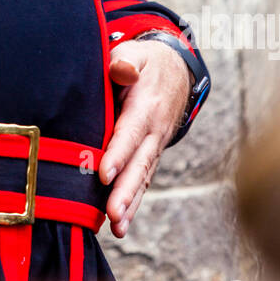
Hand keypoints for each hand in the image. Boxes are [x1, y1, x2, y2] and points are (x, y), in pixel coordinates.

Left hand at [98, 36, 193, 238]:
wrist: (175, 71)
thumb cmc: (145, 62)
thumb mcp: (135, 53)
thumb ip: (126, 61)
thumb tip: (121, 69)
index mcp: (146, 106)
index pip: (131, 132)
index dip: (118, 154)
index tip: (104, 175)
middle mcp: (154, 131)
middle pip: (139, 164)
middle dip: (126, 191)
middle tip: (112, 214)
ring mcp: (154, 146)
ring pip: (142, 178)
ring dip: (130, 204)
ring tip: (116, 227)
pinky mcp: (150, 155)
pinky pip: (143, 180)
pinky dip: (133, 203)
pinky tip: (119, 225)